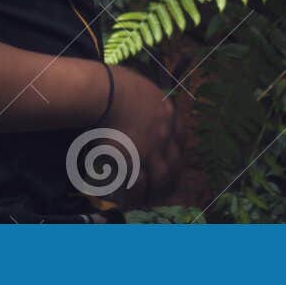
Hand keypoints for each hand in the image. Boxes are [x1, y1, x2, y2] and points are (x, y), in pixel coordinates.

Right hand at [100, 66, 179, 205]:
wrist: (104, 91)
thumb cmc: (114, 83)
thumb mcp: (139, 86)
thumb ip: (144, 98)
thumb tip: (134, 98)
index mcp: (167, 113)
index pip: (181, 137)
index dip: (178, 151)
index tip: (173, 159)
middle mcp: (165, 134)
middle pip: (176, 162)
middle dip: (172, 176)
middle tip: (164, 188)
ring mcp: (152, 150)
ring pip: (161, 178)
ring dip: (155, 190)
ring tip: (146, 199)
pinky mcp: (134, 160)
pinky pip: (138, 184)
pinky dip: (135, 194)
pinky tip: (129, 201)